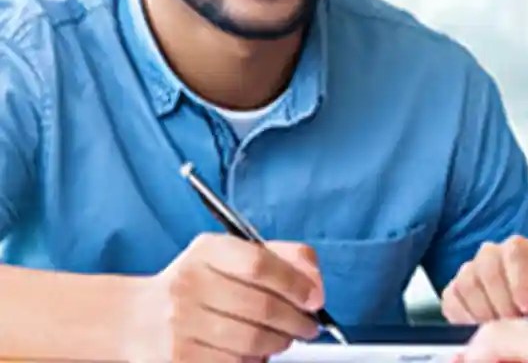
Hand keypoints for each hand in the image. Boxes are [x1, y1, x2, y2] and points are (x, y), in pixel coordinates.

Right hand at [123, 233, 325, 361]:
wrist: (134, 319)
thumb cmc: (197, 285)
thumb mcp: (232, 256)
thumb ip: (282, 257)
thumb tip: (315, 284)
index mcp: (207, 252)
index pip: (260, 264)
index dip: (296, 284)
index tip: (315, 299)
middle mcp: (189, 284)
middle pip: (263, 307)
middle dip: (297, 321)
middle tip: (307, 326)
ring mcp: (180, 324)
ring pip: (252, 341)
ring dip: (279, 343)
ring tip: (283, 340)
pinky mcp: (178, 358)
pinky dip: (254, 362)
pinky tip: (254, 354)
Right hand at [442, 235, 527, 321]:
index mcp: (519, 248)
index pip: (514, 252)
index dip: (520, 281)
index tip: (527, 308)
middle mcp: (491, 254)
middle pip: (488, 267)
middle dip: (501, 302)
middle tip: (512, 323)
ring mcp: (469, 271)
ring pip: (467, 284)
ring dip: (484, 312)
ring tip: (499, 328)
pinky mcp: (453, 292)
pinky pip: (451, 301)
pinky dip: (465, 318)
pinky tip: (480, 328)